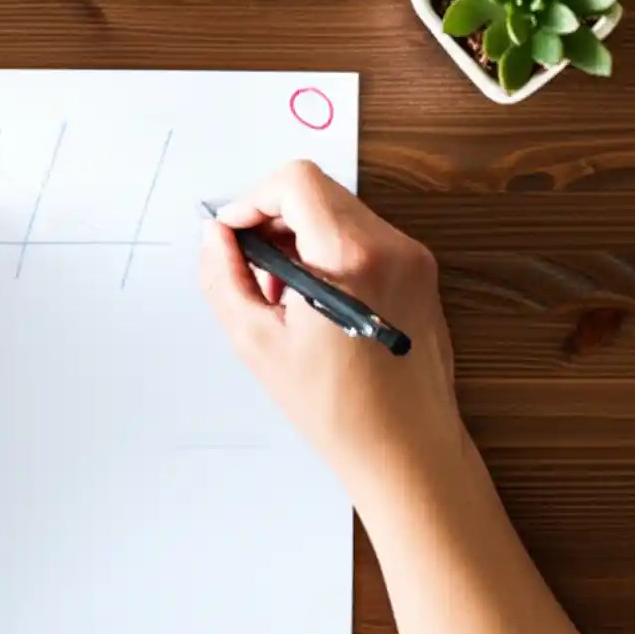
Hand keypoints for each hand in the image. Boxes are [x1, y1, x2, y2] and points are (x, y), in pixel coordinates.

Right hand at [199, 161, 459, 481]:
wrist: (408, 451)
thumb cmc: (341, 411)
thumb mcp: (258, 343)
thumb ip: (224, 278)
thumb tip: (214, 238)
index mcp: (351, 257)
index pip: (295, 182)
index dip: (252, 200)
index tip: (232, 234)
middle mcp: (391, 247)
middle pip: (317, 191)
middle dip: (273, 220)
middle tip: (251, 270)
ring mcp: (412, 258)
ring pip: (339, 211)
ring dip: (299, 237)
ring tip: (281, 295)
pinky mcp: (420, 273)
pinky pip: (363, 237)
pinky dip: (327, 253)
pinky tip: (312, 303)